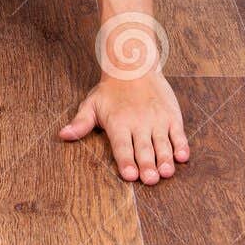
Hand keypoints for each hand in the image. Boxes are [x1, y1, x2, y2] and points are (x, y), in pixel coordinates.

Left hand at [59, 70, 189, 182]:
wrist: (134, 64)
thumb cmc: (111, 90)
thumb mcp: (92, 104)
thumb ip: (80, 122)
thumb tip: (63, 135)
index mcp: (118, 123)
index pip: (122, 146)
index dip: (125, 161)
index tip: (129, 175)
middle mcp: (139, 123)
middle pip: (143, 148)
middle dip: (147, 165)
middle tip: (150, 179)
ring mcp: (157, 120)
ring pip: (162, 143)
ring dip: (164, 159)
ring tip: (166, 173)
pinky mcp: (172, 116)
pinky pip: (178, 133)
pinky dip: (181, 145)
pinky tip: (182, 157)